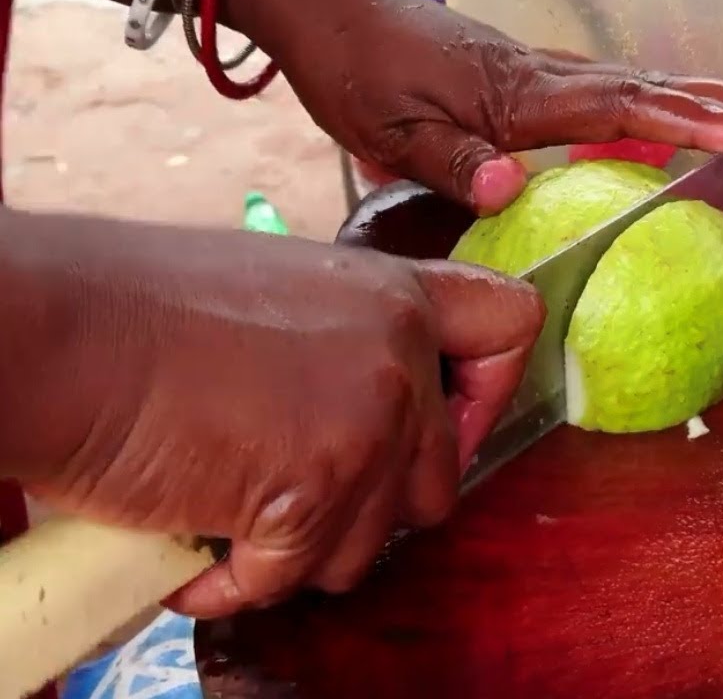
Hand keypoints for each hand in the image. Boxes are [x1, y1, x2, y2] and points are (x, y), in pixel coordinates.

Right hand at [5, 215, 543, 617]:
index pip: (509, 325)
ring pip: (370, 547)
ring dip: (302, 549)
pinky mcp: (313, 495)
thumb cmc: (140, 310)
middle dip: (371, 508)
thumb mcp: (280, 295)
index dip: (491, 388)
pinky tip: (195, 548)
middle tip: (300, 495)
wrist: (59, 336)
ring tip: (231, 510)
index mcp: (393, 298)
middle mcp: (397, 360)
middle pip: (441, 483)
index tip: (452, 418)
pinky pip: (296, 578)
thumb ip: (352, 342)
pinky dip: (239, 580)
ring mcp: (364, 428)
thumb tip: (385, 405)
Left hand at [238, 0, 722, 215]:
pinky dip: (667, 101)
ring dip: (712, 99)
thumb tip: (514, 188)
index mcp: (520, 98)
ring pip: (644, 84)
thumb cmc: (358, 74)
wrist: (332, 15)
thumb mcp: (390, 132)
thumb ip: (454, 164)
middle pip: (655, 89)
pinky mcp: (534, 79)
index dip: (690, 127)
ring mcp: (545, 74)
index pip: (622, 112)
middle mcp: (546, 79)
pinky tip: (689, 115)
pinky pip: (617, 91)